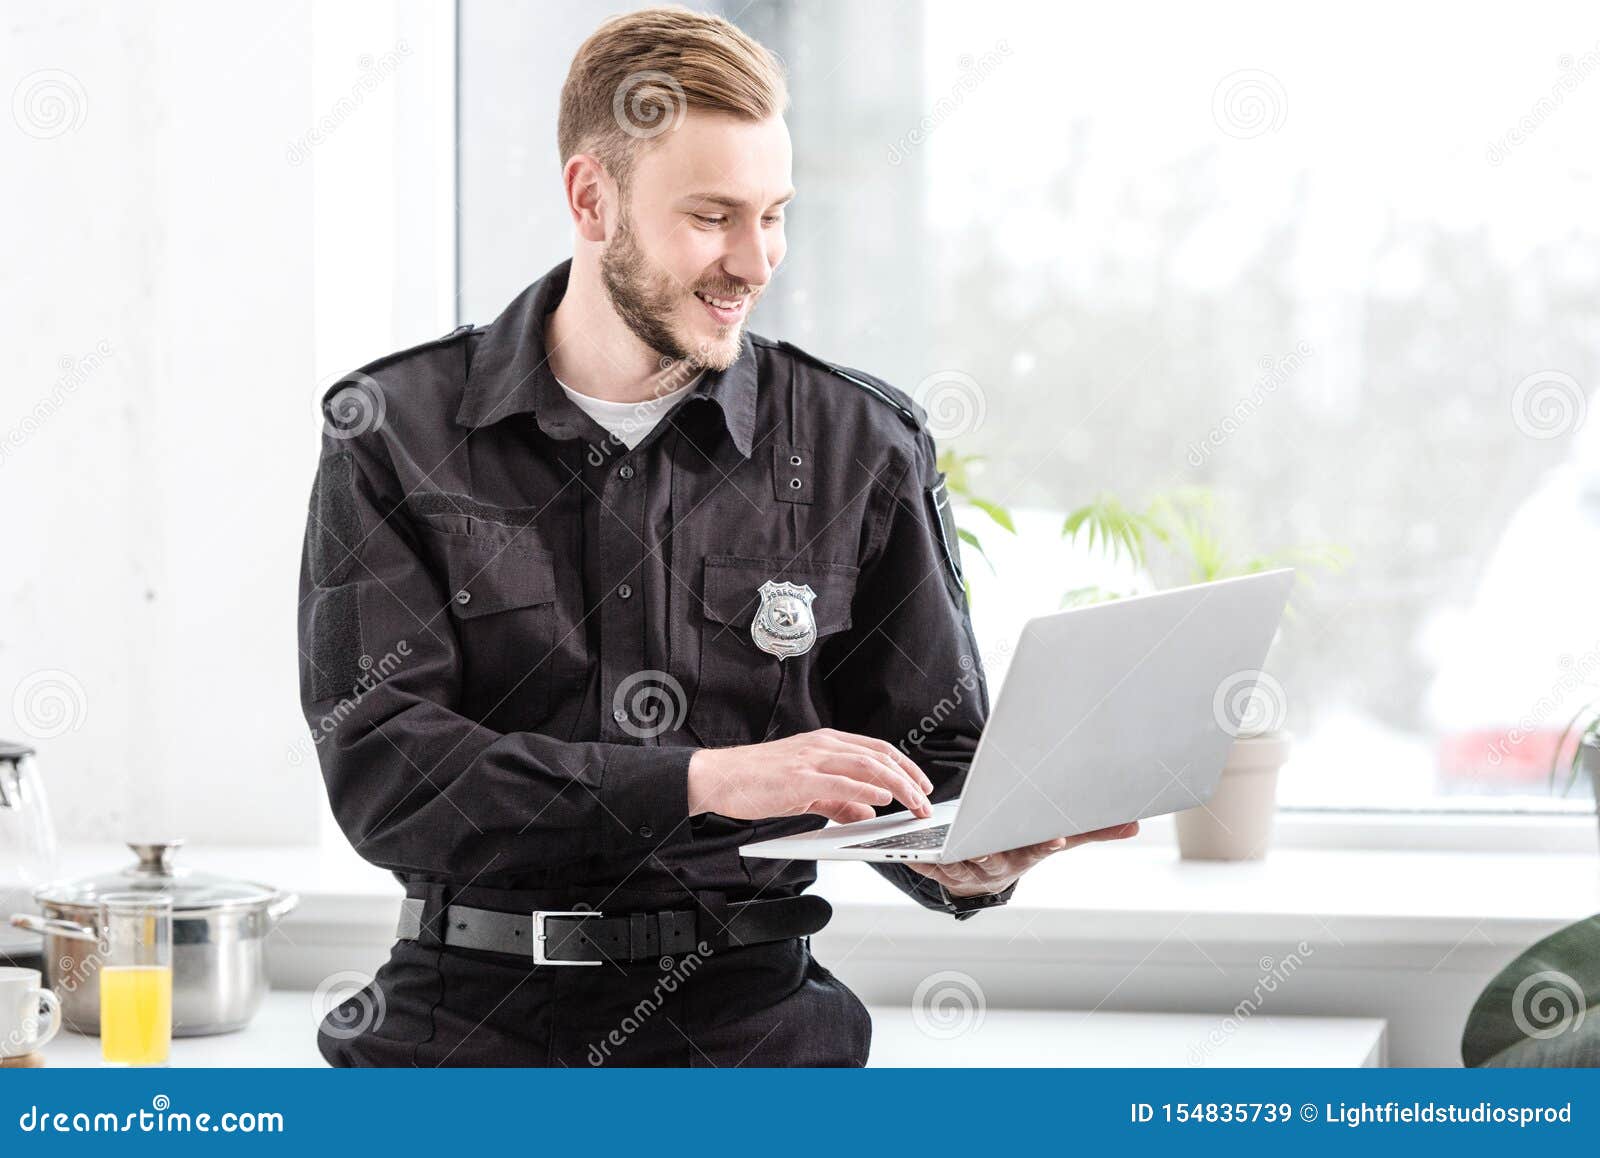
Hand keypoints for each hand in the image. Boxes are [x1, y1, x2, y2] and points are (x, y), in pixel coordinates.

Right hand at [687, 728, 935, 823]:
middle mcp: (824, 745)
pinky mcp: (800, 778)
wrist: (720, 777)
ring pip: (868, 766)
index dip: (906, 768)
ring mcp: (812, 759)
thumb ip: (839, 800)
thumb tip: (868, 810)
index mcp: (826, 743)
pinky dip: (867, 789)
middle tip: (926, 801)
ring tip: (914, 804)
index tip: (923, 786)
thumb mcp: (806, 791)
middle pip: (880, 757)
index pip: (878, 750)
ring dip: (898, 787)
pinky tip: (883, 799)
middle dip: (910, 780)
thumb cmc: (758, 781)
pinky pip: (841, 782)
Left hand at [903, 821, 1140, 896]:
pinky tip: (908, 849)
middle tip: (984, 841)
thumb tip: (1135, 824)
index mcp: (1024, 853)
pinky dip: (917, 858)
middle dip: (989, 848)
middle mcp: (996, 864)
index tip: (1052, 837)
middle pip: (994, 856)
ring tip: (940, 843)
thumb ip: (1091, 831)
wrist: (984, 876)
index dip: (1045, 844)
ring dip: (947, 854)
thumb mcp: (1054, 838)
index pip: (1038, 849)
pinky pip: (925, 865)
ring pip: (956, 862)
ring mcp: (967, 870)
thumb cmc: (1020, 847)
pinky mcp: (938, 871)